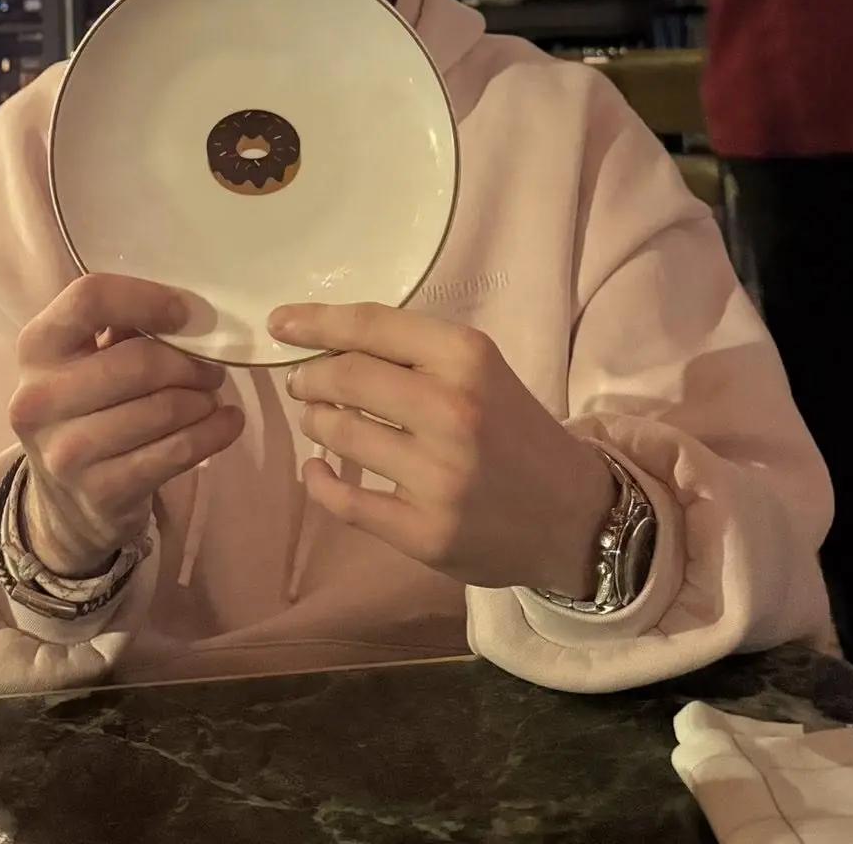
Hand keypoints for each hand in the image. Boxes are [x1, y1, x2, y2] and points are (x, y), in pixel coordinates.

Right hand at [9, 274, 244, 577]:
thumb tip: (190, 313)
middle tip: (212, 368)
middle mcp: (39, 399)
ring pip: (164, 409)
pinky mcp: (100, 493)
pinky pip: (176, 452)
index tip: (186, 312)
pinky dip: (213, 432)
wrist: (65, 503)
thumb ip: (122, 327)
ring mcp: (66, 452)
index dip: (146, 299)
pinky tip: (226, 423)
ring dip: (203, 399)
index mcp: (36, 348)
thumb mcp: (86, 360)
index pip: (89, 299)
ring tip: (210, 397)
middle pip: (139, 361)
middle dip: (189, 363)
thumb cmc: (86, 408)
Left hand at [270, 302, 615, 598]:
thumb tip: (325, 340)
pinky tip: (317, 470)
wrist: (572, 514)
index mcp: (468, 358)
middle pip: (346, 377)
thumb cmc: (514, 430)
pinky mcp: (426, 532)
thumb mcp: (480, 371)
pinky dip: (319, 481)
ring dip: (317, 424)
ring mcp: (439, 476)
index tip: (279, 323)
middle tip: (303, 383)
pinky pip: (346, 501)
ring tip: (321, 421)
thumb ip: (414, 352)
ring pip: (341, 434)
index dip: (315, 321)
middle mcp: (453, 411)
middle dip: (310, 377)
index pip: (371, 326)